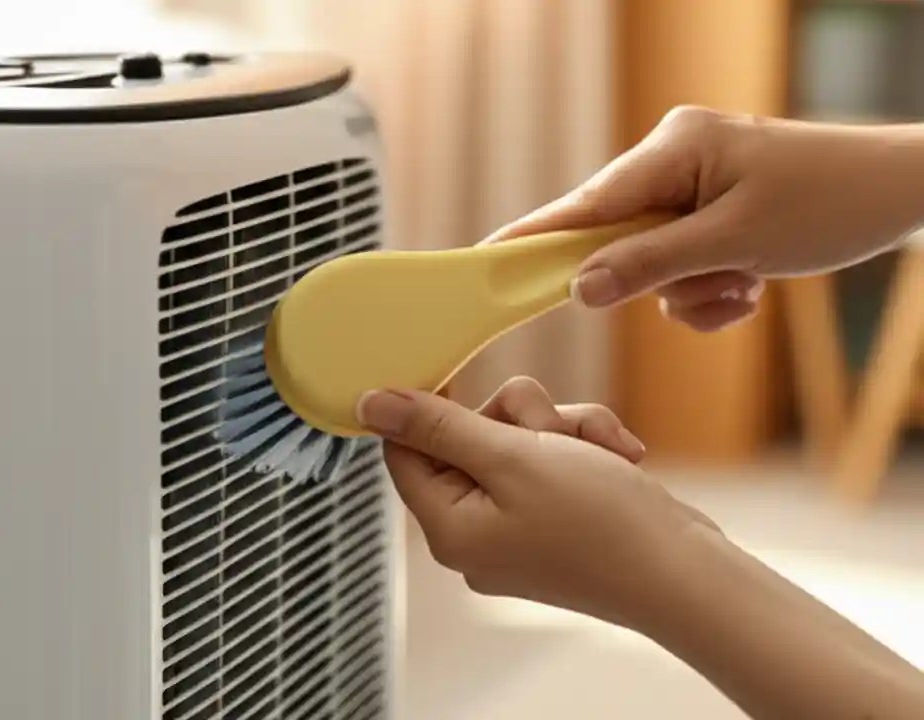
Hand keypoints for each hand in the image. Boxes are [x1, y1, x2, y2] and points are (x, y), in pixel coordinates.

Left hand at [357, 377, 717, 627]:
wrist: (687, 574)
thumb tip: (369, 405)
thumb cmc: (601, 522)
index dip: (429, 407)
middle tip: (553, 428)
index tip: (464, 372)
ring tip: (601, 450)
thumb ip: (439, 426)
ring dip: (561, 428)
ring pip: (517, 440)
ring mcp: (517, 530)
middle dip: (519, 417)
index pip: (403, 451)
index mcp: (448, 527)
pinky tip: (620, 457)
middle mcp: (475, 534)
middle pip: (467, 438)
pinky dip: (583, 449)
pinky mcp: (556, 521)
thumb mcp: (513, 457)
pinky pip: (551, 462)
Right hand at [487, 107, 923, 330]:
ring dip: (692, 292)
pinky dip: (708, 290)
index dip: (530, 241)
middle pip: (616, 241)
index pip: (581, 206)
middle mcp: (671, 161)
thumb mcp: (736, 243)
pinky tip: (750, 283)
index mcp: (671, 150)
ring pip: (649, 266)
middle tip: (718, 283)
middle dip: (660, 281)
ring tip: (747, 282)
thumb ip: (651, 266)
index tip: (481, 266)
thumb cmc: (830, 202)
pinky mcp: (706, 212)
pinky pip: (678, 268)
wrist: (901, 193)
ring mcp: (688, 186)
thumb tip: (579, 288)